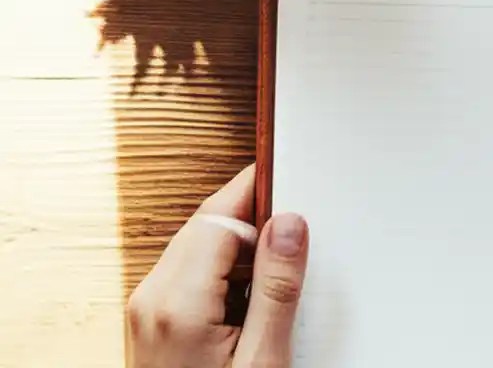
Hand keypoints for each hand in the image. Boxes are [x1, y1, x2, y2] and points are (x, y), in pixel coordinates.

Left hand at [126, 165, 309, 367]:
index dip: (260, 198)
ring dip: (241, 248)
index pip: (220, 219)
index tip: (295, 187)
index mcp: (177, 303)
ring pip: (199, 246)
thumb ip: (277, 288)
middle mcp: (151, 299)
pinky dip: (226, 272)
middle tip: (299, 228)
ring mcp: (146, 310)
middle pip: (207, 225)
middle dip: (254, 218)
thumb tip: (289, 224)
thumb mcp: (264, 360)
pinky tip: (254, 298)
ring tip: (279, 279)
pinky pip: (191, 272)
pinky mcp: (152, 320)